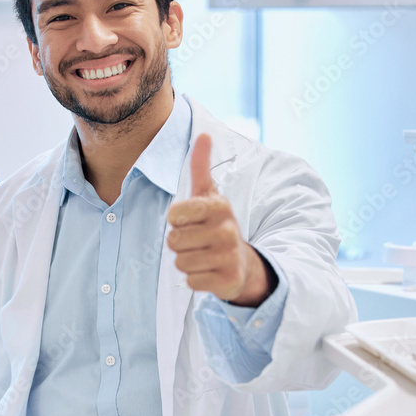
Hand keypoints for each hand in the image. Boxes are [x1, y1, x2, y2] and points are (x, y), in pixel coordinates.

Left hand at [167, 133, 270, 305]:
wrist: (241, 263)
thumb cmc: (216, 225)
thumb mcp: (209, 195)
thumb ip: (201, 167)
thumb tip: (204, 134)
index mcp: (219, 206)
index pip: (174, 215)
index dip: (176, 221)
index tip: (190, 220)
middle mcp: (227, 229)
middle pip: (174, 242)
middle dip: (180, 244)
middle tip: (197, 242)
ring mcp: (229, 256)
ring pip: (181, 263)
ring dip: (187, 262)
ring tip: (203, 256)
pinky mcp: (228, 280)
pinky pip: (190, 282)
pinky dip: (195, 279)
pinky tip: (209, 271)